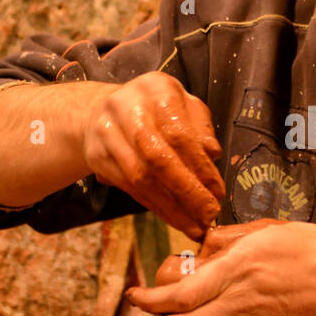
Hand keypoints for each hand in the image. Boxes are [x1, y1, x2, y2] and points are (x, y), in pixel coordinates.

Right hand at [82, 71, 224, 240]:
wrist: (103, 110)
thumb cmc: (156, 109)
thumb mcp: (184, 105)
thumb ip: (200, 128)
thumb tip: (213, 155)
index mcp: (155, 89)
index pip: (179, 134)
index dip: (200, 166)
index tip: (218, 192)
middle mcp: (126, 108)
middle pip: (156, 157)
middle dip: (186, 191)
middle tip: (209, 214)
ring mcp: (107, 134)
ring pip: (140, 178)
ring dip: (171, 208)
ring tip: (195, 226)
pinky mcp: (97, 157)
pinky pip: (129, 188)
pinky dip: (155, 207)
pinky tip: (175, 219)